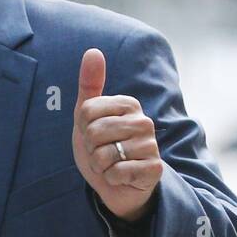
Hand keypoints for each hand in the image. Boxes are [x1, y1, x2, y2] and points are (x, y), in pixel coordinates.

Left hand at [72, 47, 162, 221]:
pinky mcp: (154, 169)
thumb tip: (93, 51)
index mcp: (128, 104)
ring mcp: (151, 145)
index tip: (94, 135)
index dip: (83, 128)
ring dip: (100, 165)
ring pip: (104, 154)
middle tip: (102, 153)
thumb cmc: (102, 148)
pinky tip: (120, 177)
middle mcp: (143, 121)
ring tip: (111, 164)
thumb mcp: (88, 117)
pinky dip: (111, 178)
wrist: (116, 184)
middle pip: (94, 132)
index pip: (87, 110)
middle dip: (91, 149)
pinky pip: (116, 172)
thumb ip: (89, 85)